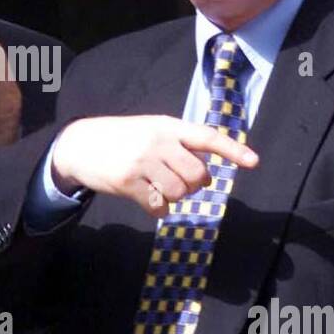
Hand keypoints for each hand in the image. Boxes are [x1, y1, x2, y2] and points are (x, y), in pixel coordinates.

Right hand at [51, 115, 258, 217]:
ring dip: (175, 197)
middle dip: (195, 185)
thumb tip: (204, 170)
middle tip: (182, 182)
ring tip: (160, 188)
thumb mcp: (150, 129)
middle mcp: (157, 141)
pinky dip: (158, 208)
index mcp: (167, 126)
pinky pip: (158, 206)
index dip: (232, 150)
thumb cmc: (122, 138)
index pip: (206, 137)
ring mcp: (141, 162)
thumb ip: (177, 143)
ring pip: (179, 193)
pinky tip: (147, 198)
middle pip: (196, 174)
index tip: (253, 162)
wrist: (80, 144)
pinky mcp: (127, 182)